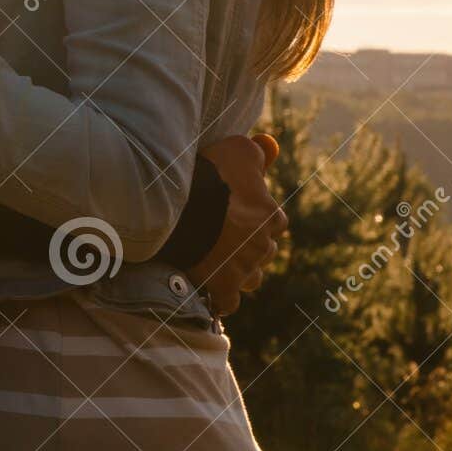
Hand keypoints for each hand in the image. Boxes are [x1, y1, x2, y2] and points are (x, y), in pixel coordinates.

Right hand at [188, 133, 286, 316]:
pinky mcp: (223, 289)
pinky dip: (220, 293)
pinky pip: (228, 300)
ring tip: (214, 257)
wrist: (178, 206)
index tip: (234, 209)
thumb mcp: (238, 149)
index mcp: (272, 217)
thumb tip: (267, 149)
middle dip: (248, 244)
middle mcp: (264, 247)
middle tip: (222, 233)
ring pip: (250, 276)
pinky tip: (207, 281)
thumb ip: (256, 153)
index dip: (254, 214)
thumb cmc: (210, 173)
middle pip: (263, 250)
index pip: (273, 220)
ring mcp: (244, 271)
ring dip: (238, 269)